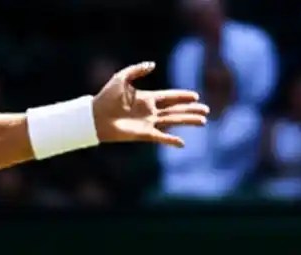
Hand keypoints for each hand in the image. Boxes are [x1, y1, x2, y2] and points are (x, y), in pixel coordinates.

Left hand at [93, 62, 209, 147]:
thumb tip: (153, 65)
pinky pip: (161, 137)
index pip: (169, 97)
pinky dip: (171, 140)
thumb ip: (137, 70)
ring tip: (203, 121)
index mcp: (147, 97)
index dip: (182, 96)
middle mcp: (150, 111)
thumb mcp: (121, 78)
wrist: (95, 116)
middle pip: (175, 110)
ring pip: (173, 122)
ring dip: (188, 121)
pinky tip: (182, 143)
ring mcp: (148, 123)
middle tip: (206, 110)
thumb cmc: (106, 97)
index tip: (195, 96)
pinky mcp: (143, 134)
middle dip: (191, 110)